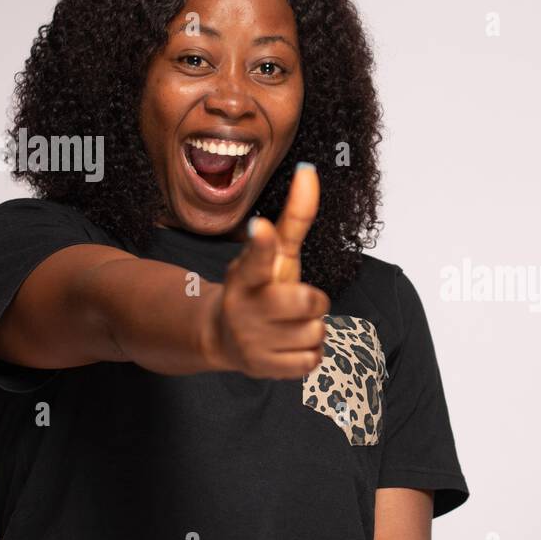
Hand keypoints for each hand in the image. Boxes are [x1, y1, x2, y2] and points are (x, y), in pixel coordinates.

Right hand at [205, 162, 329, 378]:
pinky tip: (288, 346)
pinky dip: (308, 352)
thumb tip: (309, 170)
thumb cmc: (260, 287)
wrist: (224, 337)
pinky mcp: (264, 369)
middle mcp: (244, 306)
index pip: (257, 257)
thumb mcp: (276, 252)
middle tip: (295, 302)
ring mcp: (252, 341)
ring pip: (316, 331)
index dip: (262, 242)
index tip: (260, 225)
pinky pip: (312, 359)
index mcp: (246, 274)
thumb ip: (295, 215)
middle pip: (308, 301)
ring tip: (288, 325)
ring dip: (311, 328)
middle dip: (313, 300)